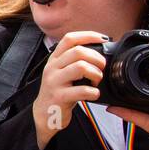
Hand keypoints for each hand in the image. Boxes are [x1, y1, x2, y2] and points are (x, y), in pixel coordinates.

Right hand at [32, 31, 106, 149]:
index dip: (88, 35)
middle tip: (101, 68)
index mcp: (54, 59)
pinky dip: (94, 92)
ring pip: (81, 67)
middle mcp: (52, 68)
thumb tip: (99, 51)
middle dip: (97, 58)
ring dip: (96, 74)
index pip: (69, 39)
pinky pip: (83, 90)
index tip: (104, 39)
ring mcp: (55, 82)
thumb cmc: (58, 92)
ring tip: (96, 81)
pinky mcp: (59, 97)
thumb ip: (74, 60)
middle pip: (78, 51)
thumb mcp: (62, 72)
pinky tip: (93, 94)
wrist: (44, 114)